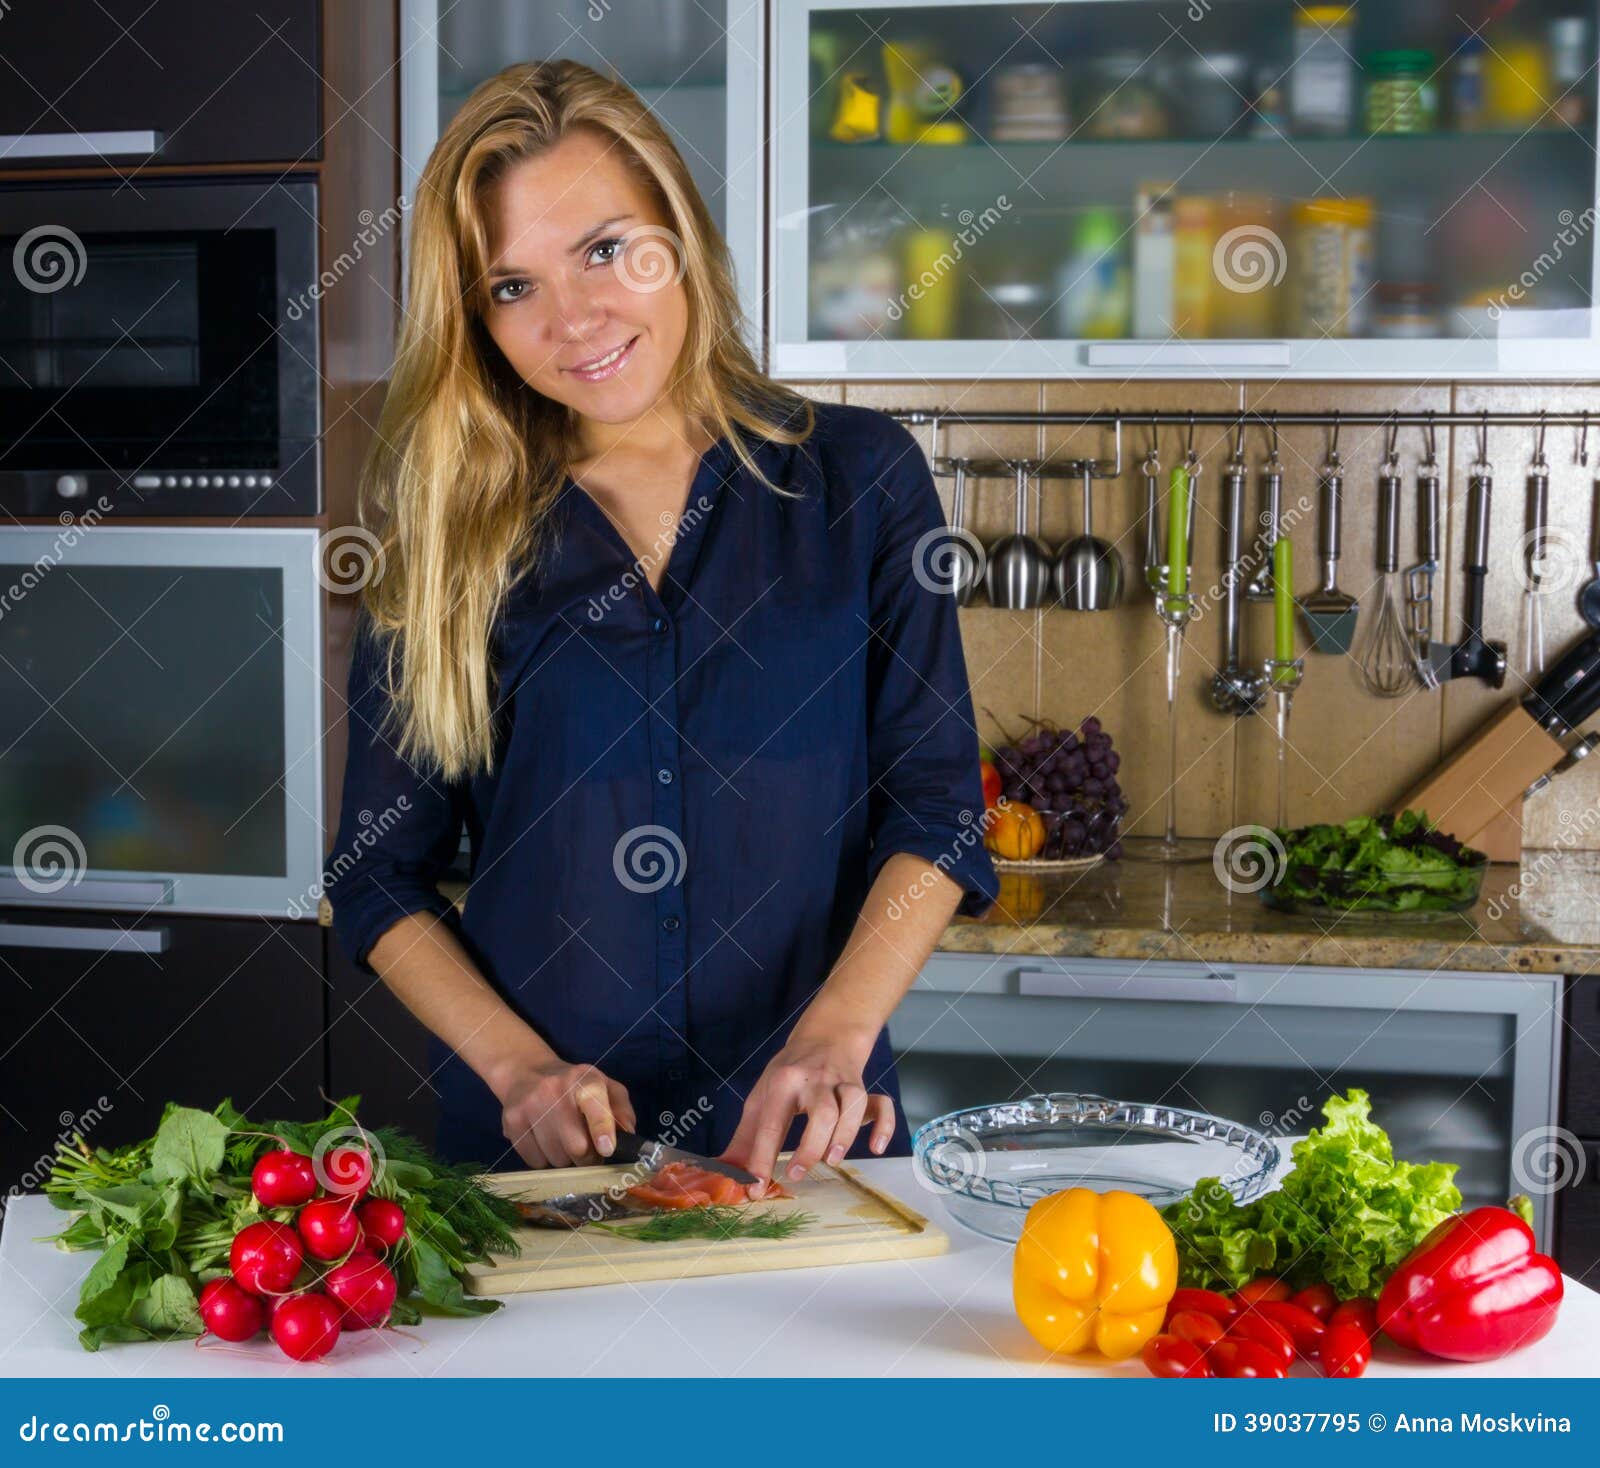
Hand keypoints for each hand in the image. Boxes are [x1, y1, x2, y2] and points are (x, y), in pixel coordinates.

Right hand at [494, 1059, 636, 1167]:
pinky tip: (545, 1142)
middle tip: (589, 1154)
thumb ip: (621, 1109)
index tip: (607, 1149)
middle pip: (576, 1146)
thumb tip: (628, 1135)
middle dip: (587, 1159)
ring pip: (555, 1159)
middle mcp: (555, 1090)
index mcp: (585, 1080)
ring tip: (565, 1143)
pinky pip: (534, 1161)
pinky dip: (544, 1160)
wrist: (526, 1071)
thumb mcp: (604, 1086)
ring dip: (565, 1160)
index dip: (602, 1129)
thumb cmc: (574, 1085)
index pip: (594, 1105)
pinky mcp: (512, 1121)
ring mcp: (530, 1106)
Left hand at [722, 1036, 895, 1191]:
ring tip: (833, 1160)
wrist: (824, 1036)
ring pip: (854, 1105)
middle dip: (810, 1147)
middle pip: (822, 1113)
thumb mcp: (761, 1097)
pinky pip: (881, 1104)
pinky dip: (884, 1125)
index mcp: (783, 1083)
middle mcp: (815, 1080)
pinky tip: (875, 1147)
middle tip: (796, 1173)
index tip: (756, 1188)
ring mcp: (843, 1083)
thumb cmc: (788, 1074)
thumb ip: (746, 1138)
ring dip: (845, 1135)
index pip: (772, 1122)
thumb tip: (725, 1173)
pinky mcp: (864, 1087)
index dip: (761, 1157)